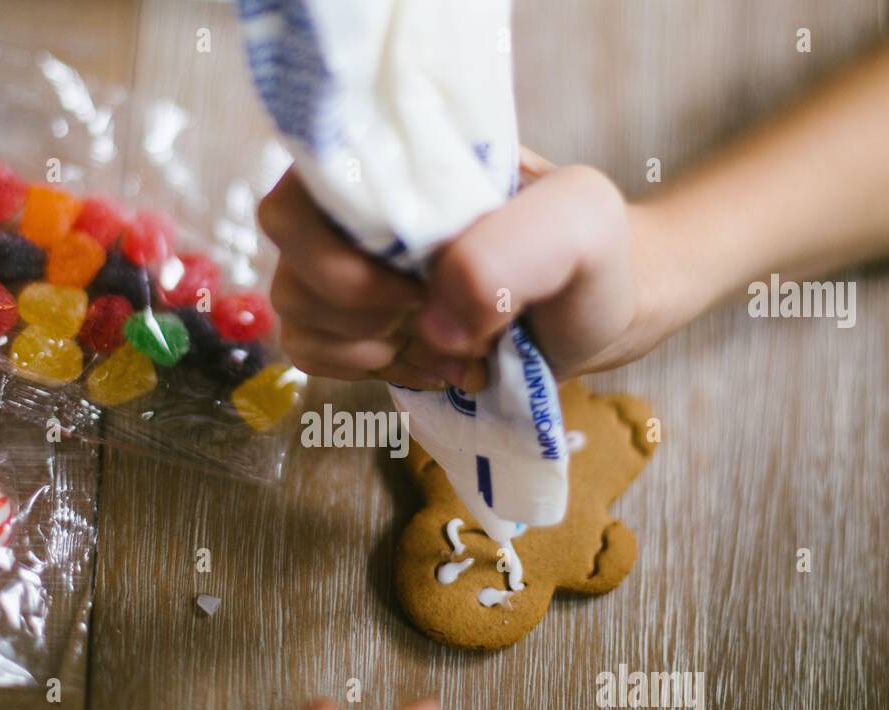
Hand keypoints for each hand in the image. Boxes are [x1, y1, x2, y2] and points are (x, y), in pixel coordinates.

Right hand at [259, 161, 686, 387]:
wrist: (599, 311)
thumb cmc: (591, 253)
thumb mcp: (579, 223)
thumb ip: (515, 248)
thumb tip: (432, 316)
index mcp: (400, 159)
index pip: (304, 183)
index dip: (336, 248)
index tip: (415, 281)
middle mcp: (360, 209)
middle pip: (289, 256)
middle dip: (359, 305)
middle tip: (431, 316)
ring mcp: (348, 267)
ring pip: (296, 310)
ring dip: (371, 345)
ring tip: (450, 347)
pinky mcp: (353, 324)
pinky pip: (311, 351)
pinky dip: (370, 370)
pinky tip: (432, 363)